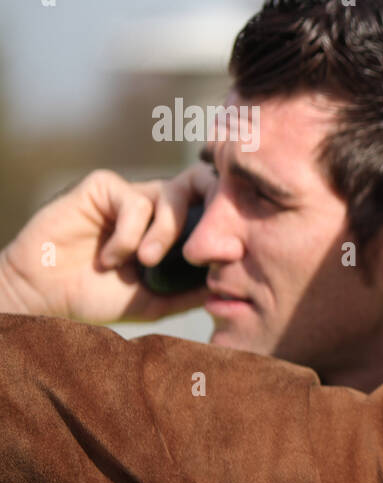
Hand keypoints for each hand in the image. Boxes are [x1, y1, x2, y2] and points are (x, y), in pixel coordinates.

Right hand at [0, 165, 214, 321]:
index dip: (229, 215)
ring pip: (170, 194)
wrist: (45, 296)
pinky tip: (108, 260)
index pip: (212, 205)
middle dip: (213, 205)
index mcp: (173, 226)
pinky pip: (134, 201)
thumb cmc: (98, 297)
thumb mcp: (156, 300)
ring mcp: (129, 193)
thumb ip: (191, 290)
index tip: (237, 245)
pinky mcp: (102, 187)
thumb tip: (234, 284)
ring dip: (164, 233)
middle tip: (210, 239)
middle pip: (201, 183)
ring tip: (144, 262)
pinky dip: (128, 236)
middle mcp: (155, 204)